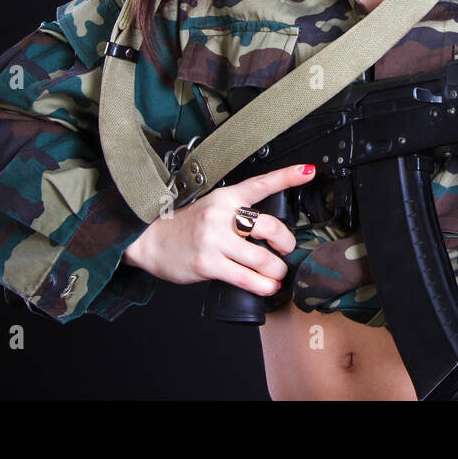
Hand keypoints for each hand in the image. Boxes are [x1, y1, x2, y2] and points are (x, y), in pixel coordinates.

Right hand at [122, 164, 316, 293]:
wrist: (148, 240)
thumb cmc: (184, 226)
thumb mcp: (212, 208)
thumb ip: (238, 213)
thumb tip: (270, 230)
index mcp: (226, 197)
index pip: (261, 183)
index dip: (287, 176)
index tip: (309, 171)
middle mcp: (221, 215)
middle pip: (269, 226)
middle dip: (286, 242)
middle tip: (286, 250)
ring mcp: (214, 240)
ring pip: (262, 257)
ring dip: (277, 270)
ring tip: (277, 273)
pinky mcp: (208, 264)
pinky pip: (245, 277)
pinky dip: (262, 285)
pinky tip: (267, 287)